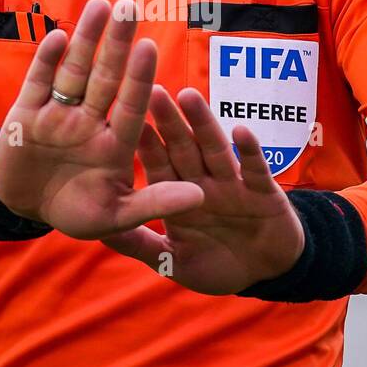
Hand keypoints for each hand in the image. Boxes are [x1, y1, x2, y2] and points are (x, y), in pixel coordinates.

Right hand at [0, 0, 204, 238]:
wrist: (26, 209)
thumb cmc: (76, 212)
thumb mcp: (115, 216)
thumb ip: (154, 204)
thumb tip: (201, 198)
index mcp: (115, 143)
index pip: (131, 105)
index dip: (139, 78)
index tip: (150, 48)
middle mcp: (90, 122)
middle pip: (105, 77)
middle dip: (117, 44)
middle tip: (130, 7)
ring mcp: (58, 114)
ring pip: (74, 71)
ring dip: (86, 39)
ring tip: (101, 6)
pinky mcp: (26, 113)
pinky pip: (38, 81)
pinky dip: (46, 60)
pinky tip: (59, 36)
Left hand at [101, 85, 305, 294]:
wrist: (267, 275)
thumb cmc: (219, 267)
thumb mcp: (174, 262)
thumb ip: (141, 245)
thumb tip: (99, 232)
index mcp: (179, 197)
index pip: (158, 166)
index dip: (144, 144)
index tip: (124, 118)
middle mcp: (204, 184)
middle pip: (183, 148)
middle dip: (168, 122)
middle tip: (153, 91)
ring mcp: (234, 185)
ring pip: (215, 150)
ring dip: (203, 124)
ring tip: (189, 96)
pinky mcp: (264, 192)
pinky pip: (255, 169)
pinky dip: (249, 151)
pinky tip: (240, 131)